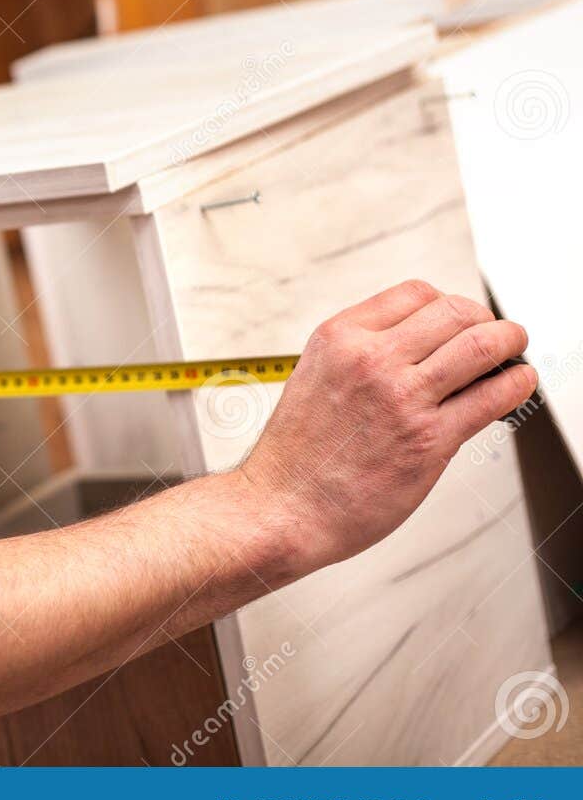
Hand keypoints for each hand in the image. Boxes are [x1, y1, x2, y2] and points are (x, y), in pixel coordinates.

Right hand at [237, 280, 535, 579]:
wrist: (282, 506)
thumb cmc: (297, 453)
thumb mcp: (314, 375)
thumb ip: (361, 354)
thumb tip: (421, 345)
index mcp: (339, 338)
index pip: (415, 294)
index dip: (447, 304)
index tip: (457, 321)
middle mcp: (370, 359)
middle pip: (455, 311)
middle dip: (485, 319)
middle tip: (495, 334)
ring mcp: (401, 398)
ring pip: (482, 345)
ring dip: (509, 342)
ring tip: (513, 349)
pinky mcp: (429, 439)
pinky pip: (492, 397)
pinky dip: (516, 384)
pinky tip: (516, 385)